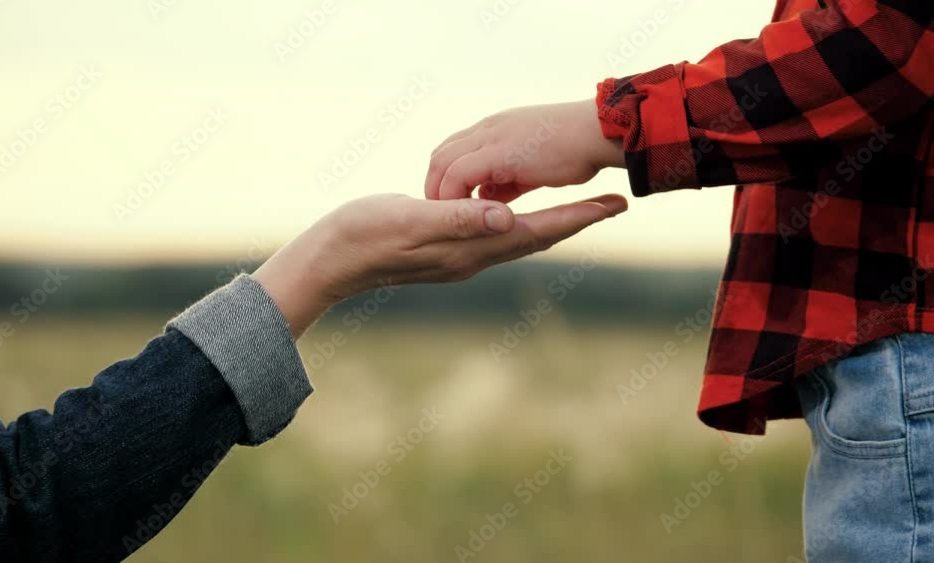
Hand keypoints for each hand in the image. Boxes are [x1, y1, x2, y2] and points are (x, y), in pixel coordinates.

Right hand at [252, 193, 626, 336]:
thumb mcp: (411, 221)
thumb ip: (459, 218)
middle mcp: (473, 257)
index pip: (537, 231)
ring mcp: (460, 256)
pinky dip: (521, 224)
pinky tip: (520, 213)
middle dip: (577, 220)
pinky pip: (497, 236)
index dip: (578, 217)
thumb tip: (509, 217)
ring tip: (581, 209)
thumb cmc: (365, 234)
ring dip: (554, 224)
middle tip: (615, 203)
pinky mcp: (445, 249)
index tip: (617, 204)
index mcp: (471, 248)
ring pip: (521, 239)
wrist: (332, 260)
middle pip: (538, 238)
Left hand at [425, 99, 624, 202]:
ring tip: (451, 216)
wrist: (600, 132)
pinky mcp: (498, 152)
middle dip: (437, 185)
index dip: (447, 176)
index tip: (453, 201)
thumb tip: (493, 195)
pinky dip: (455, 195)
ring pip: (443, 162)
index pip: (454, 148)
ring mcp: (491, 137)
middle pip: (441, 154)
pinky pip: (459, 174)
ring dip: (442, 191)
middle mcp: (489, 127)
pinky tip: (465, 214)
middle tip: (445, 212)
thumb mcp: (534, 163)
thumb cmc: (578, 147)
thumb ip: (510, 178)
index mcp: (497, 127)